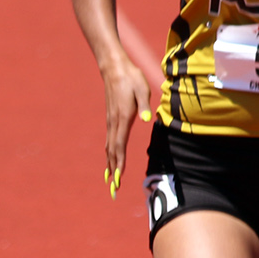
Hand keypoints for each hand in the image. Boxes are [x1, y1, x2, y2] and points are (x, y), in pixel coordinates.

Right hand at [101, 59, 150, 197]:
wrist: (114, 68)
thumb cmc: (131, 78)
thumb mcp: (142, 89)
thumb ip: (146, 105)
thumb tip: (149, 119)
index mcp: (123, 118)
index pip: (120, 145)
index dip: (120, 163)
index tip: (118, 178)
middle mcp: (114, 123)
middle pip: (112, 151)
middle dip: (114, 171)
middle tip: (114, 189)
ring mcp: (111, 122)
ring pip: (109, 148)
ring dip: (110, 165)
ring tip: (111, 181)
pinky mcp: (111, 119)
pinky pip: (109, 141)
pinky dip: (110, 154)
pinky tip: (110, 160)